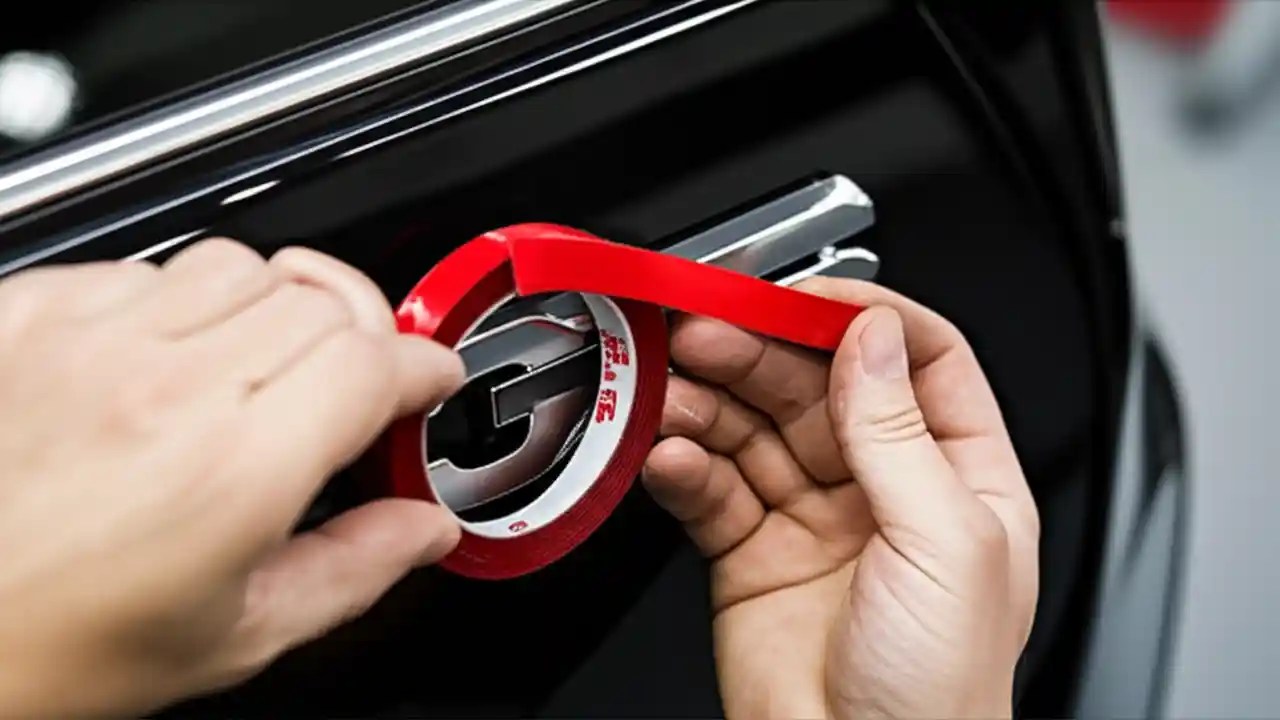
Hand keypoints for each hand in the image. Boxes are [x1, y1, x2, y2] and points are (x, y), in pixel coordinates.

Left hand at [0, 239, 463, 717]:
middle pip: (320, 299)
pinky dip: (173, 304)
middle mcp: (163, 386)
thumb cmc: (52, 649)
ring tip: (247, 375)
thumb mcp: (236, 636)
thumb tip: (423, 529)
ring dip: (268, 311)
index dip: (423, 365)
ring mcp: (90, 341)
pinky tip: (161, 366)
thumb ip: (356, 571)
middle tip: (344, 390)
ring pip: (238, 265)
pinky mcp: (27, 316)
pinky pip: (141, 267)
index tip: (428, 380)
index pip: (374, 361)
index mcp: (232, 469)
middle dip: (356, 341)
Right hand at [642, 278, 1038, 718]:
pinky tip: (672, 458)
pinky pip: (712, 488)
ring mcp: (813, 519)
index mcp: (957, 477)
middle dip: (759, 351)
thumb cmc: (940, 696)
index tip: (801, 297)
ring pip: (755, 429)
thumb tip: (871, 336)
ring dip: (709, 402)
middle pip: (817, 385)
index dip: (859, 316)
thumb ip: (899, 433)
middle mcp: (884, 489)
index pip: (914, 359)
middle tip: (705, 331)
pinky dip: (685, 466)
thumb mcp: (945, 544)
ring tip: (671, 390)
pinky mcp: (751, 554)